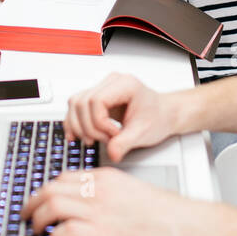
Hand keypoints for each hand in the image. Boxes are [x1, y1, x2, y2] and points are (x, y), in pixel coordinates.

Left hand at [22, 166, 197, 235]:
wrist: (179, 223)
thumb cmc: (160, 210)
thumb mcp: (129, 187)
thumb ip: (105, 190)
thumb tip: (83, 200)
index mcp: (104, 178)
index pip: (64, 178)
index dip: (46, 189)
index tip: (39, 199)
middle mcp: (97, 191)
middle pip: (51, 189)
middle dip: (32, 202)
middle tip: (26, 214)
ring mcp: (98, 211)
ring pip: (52, 206)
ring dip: (38, 219)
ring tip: (36, 229)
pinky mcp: (101, 233)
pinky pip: (66, 232)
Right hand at [64, 72, 180, 161]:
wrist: (163, 115)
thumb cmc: (157, 117)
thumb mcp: (143, 133)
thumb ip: (126, 143)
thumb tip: (112, 153)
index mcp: (125, 84)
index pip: (97, 100)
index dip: (100, 122)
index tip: (112, 135)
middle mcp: (111, 82)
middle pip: (82, 102)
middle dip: (89, 127)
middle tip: (105, 140)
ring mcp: (102, 88)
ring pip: (75, 103)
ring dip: (79, 126)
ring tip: (93, 140)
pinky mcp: (96, 98)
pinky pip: (76, 107)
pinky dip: (74, 123)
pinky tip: (76, 135)